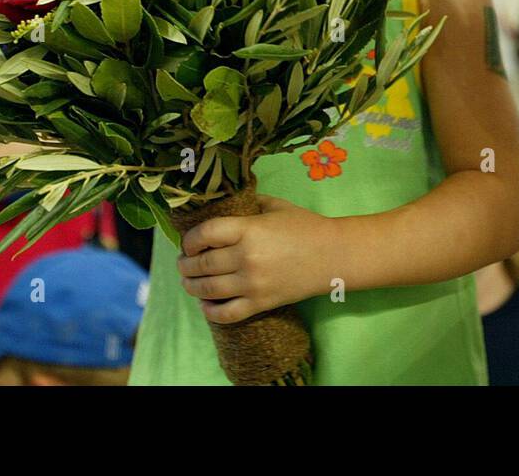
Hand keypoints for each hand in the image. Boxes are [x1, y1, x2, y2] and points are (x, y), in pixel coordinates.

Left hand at [176, 194, 339, 323]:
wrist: (334, 255)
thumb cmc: (307, 226)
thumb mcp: (277, 206)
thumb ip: (249, 204)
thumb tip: (225, 203)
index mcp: (249, 229)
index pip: (205, 234)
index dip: (190, 239)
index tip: (189, 242)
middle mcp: (247, 258)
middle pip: (202, 264)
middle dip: (186, 264)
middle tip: (184, 262)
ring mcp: (253, 284)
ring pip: (207, 290)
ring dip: (191, 286)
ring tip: (188, 281)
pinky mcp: (260, 303)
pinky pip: (226, 314)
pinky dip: (210, 311)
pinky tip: (205, 304)